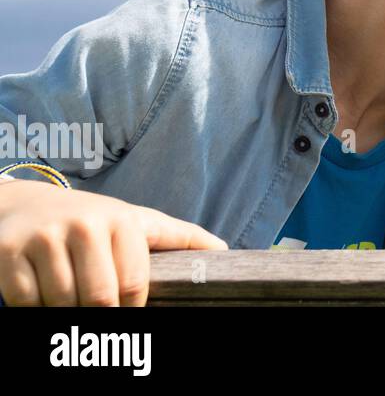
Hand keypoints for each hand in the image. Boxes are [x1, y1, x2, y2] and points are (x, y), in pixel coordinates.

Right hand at [0, 179, 228, 305]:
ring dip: (65, 313)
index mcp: (121, 221)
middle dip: (99, 317)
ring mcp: (44, 238)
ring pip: (61, 305)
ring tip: (69, 301)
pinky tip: (42, 296)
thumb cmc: (94, 221)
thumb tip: (225, 252)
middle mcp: (84, 225)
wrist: (25, 204)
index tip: (128, 316)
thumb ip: (181, 237)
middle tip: (97, 316)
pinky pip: (26, 304)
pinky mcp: (8, 252)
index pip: (133, 286)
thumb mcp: (138, 222)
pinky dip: (34, 310)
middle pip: (98, 299)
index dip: (131, 311)